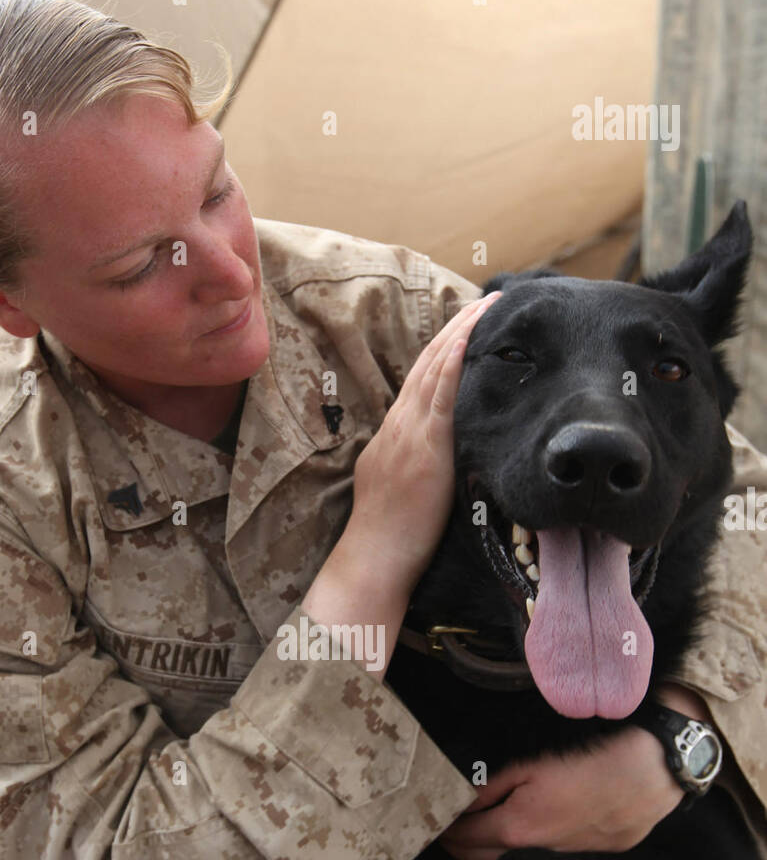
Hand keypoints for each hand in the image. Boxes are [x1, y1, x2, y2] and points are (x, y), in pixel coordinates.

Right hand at [336, 292, 501, 592]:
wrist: (373, 559)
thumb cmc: (388, 539)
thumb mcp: (399, 489)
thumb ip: (417, 465)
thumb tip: (438, 458)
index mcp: (395, 434)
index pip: (421, 379)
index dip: (444, 349)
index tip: (466, 326)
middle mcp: (400, 425)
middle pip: (428, 364)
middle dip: (457, 328)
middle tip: (484, 299)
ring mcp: (410, 433)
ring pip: (435, 370)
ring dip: (462, 333)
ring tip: (487, 306)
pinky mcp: (425, 447)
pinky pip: (440, 396)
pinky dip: (453, 363)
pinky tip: (467, 339)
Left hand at [438, 681, 714, 859]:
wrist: (652, 771)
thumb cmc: (588, 757)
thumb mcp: (530, 763)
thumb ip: (491, 787)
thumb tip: (461, 803)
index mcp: (517, 828)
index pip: (463, 840)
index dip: (444, 832)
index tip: (432, 822)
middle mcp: (537, 853)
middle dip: (459, 849)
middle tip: (446, 833)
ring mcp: (566, 859)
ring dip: (491, 853)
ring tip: (478, 834)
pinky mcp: (593, 856)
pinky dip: (527, 851)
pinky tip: (528, 832)